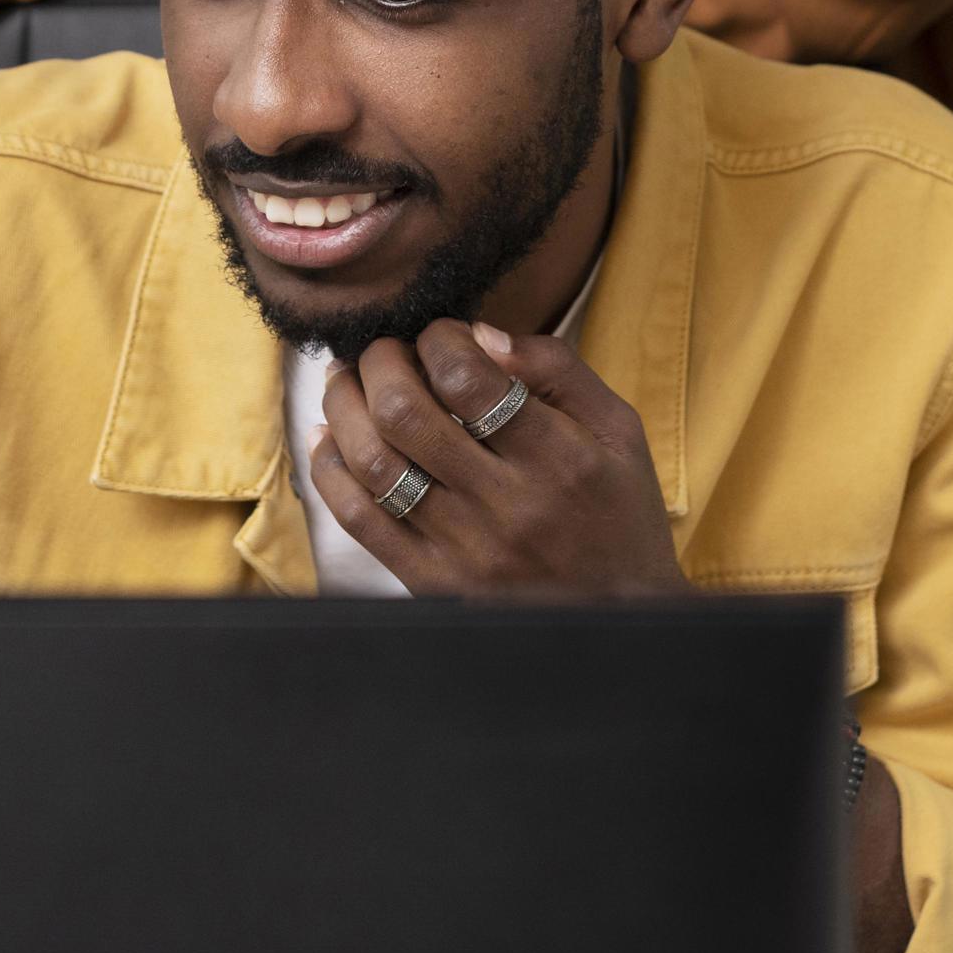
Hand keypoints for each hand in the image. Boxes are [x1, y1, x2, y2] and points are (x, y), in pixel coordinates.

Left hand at [305, 319, 686, 597]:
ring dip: (344, 407)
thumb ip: (558, 369)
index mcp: (557, 458)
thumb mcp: (618, 429)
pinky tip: (331, 440)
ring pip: (372, 462)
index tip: (440, 336)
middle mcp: (505, 505)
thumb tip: (480, 334)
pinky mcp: (431, 583)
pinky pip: (359, 520)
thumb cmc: (618, 511)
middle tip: (383, 352)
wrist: (622, 618)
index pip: (468, 378)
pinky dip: (330, 470)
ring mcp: (462, 549)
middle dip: (379, 363)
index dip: (438, 339)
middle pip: (404, 413)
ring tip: (348, 384)